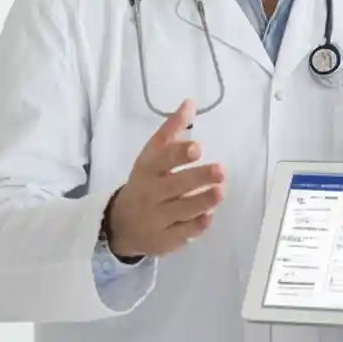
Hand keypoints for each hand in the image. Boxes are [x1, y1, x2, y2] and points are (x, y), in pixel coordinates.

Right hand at [106, 99, 225, 257]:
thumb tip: (191, 102)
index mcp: (148, 168)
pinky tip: (208, 216)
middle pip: (175, 185)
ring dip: (201, 201)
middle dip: (198, 178)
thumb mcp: (152, 154)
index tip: (198, 148)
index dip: (179, 154)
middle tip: (220, 171)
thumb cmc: (146, 182)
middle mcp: (151, 192)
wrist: (121, 223)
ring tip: (220, 192)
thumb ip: (172, 130)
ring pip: (181, 210)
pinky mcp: (164, 239)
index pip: (162, 159)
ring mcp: (156, 217)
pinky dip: (195, 226)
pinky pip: (182, 233)